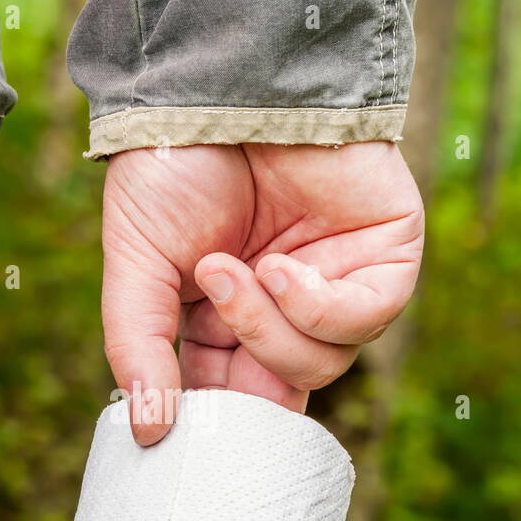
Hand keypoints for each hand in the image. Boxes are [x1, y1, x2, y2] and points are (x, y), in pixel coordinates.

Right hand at [100, 141, 423, 444]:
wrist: (218, 88)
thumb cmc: (173, 168)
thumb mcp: (136, 267)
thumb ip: (139, 347)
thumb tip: (149, 433)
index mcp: (228, 318)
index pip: (233, 396)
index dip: (215, 419)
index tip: (179, 428)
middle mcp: (286, 309)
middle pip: (280, 393)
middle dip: (243, 377)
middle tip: (209, 331)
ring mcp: (338, 285)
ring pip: (320, 364)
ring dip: (267, 327)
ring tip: (233, 269)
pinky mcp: (384, 258)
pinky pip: (366, 319)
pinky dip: (317, 305)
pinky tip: (282, 267)